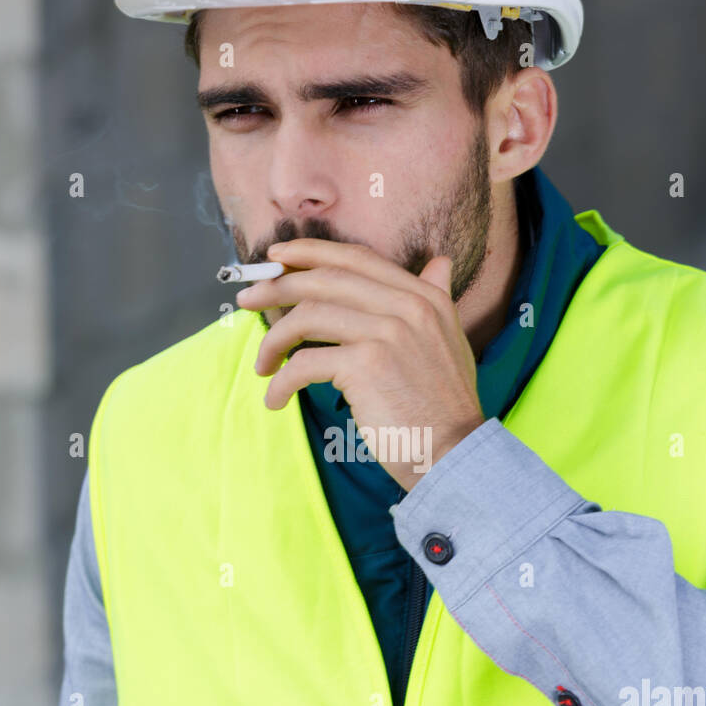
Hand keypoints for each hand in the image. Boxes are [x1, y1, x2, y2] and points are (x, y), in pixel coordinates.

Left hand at [236, 238, 484, 490]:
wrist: (455, 453)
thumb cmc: (443, 406)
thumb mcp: (450, 341)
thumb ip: (437, 298)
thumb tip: (439, 263)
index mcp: (423, 297)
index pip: (357, 258)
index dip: (311, 252)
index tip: (277, 256)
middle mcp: (408, 307)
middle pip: (325, 280)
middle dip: (277, 287)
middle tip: (249, 301)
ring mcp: (388, 333)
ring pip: (308, 317)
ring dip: (273, 341)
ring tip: (263, 364)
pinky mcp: (367, 366)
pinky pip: (305, 364)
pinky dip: (283, 382)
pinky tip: (277, 399)